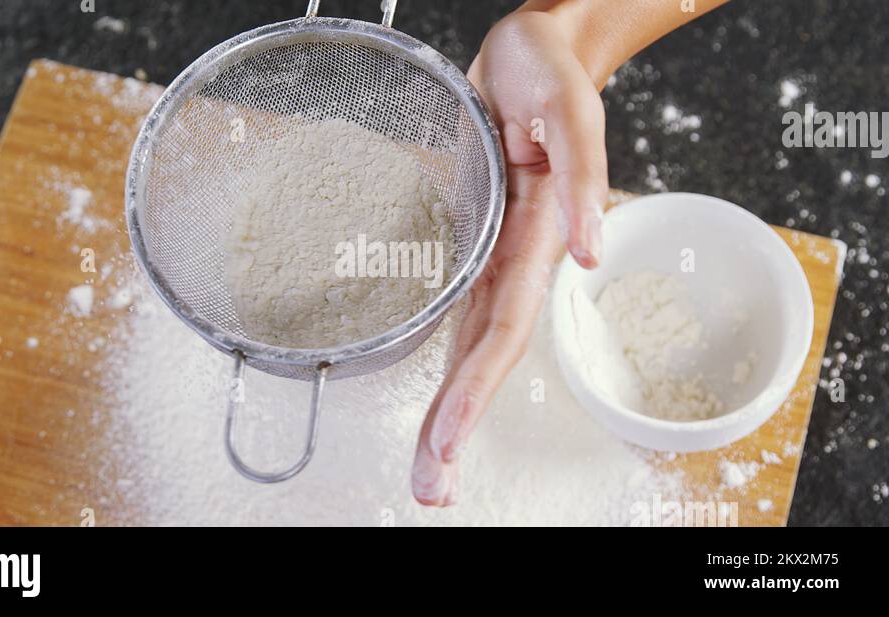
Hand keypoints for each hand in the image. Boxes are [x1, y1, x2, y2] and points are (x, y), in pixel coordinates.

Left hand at [411, 10, 608, 505]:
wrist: (533, 57)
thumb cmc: (550, 80)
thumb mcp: (572, 118)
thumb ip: (583, 183)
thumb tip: (589, 254)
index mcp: (532, 242)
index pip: (502, 330)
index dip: (474, 388)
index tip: (447, 440)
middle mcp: (507, 262)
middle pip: (481, 358)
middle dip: (456, 426)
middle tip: (430, 489)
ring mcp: (487, 258)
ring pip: (465, 346)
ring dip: (449, 411)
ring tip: (430, 468)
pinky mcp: (467, 244)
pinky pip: (452, 312)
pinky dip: (444, 363)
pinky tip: (437, 403)